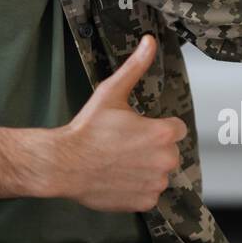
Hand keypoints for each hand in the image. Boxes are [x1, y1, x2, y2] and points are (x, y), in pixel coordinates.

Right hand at [50, 35, 187, 212]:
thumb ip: (136, 66)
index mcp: (162, 133)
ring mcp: (155, 183)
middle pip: (168, 151)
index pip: (176, 128)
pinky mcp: (145, 201)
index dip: (156, 126)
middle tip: (123, 144)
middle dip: (151, 147)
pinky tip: (118, 176)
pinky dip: (137, 187)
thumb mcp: (112, 93)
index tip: (137, 128)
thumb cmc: (88, 130)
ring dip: (145, 168)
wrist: (65, 164)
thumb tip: (149, 41)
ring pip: (159, 172)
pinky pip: (149, 192)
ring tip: (118, 160)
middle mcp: (165, 160)